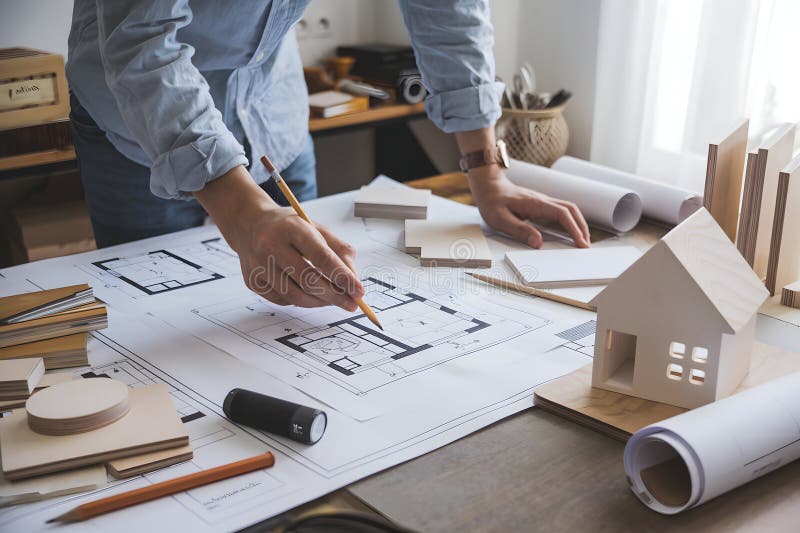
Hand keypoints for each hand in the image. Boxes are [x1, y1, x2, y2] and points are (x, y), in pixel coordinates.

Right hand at [194, 166, 363, 310]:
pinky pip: (282, 300)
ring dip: (319, 302)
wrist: (250, 225)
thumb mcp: (316, 228)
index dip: (343, 277)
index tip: (359, 291)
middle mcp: (270, 245)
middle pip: (308, 280)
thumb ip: (338, 250)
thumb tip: (353, 279)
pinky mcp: (252, 281)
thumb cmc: (289, 228)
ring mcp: (258, 265)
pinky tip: (309, 294)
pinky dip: (301, 301)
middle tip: (351, 304)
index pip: (321, 257)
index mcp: (292, 228)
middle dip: (335, 296)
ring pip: (295, 296)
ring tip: (333, 299)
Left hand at [468, 165, 590, 247]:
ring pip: (568, 209)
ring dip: (578, 223)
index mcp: (535, 204)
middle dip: (582, 226)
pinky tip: (569, 231)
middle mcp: (543, 200)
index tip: (580, 242)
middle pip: (571, 210)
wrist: (489, 186)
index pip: (562, 214)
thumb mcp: (500, 219)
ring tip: (581, 240)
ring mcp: (543, 201)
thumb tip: (538, 242)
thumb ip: (519, 230)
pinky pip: (561, 211)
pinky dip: (570, 221)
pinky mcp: (541, 204)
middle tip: (586, 244)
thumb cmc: (493, 202)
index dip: (574, 229)